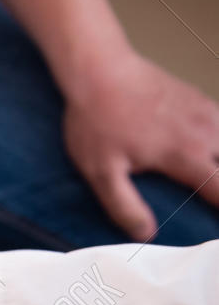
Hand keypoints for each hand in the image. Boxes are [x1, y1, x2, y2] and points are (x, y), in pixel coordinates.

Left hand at [62, 52, 218, 240]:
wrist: (99, 70)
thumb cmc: (97, 122)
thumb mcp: (101, 172)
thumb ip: (124, 205)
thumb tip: (145, 233)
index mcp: (185, 155)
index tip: (217, 225)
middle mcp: (206, 132)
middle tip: (214, 205)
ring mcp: (207, 113)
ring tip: (212, 184)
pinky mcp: (201, 100)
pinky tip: (211, 155)